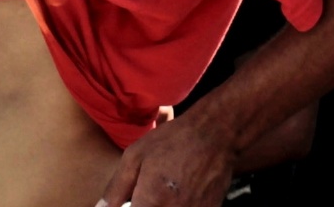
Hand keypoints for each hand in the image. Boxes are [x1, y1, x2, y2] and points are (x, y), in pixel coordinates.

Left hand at [99, 111, 235, 206]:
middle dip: (147, 205)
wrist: (217, 133)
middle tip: (150, 192)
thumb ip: (116, 189)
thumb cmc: (173, 141)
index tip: (134, 200)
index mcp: (150, 203)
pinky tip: (181, 193)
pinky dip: (182, 205)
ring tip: (166, 191)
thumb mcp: (136, 156)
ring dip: (163, 205)